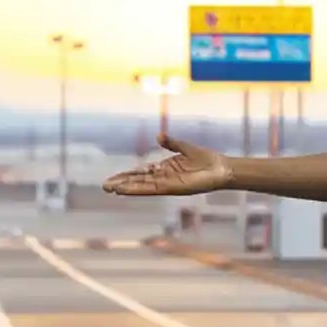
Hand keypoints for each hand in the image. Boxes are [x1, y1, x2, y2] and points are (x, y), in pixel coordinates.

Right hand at [102, 134, 231, 195]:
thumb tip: (158, 136)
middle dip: (122, 183)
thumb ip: (171, 143)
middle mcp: (163, 178)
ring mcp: (167, 183)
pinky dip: (139, 189)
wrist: (221, 168)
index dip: (127, 175)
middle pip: (138, 181)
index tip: (114, 179)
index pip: (141, 172)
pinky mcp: (172, 187)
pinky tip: (128, 190)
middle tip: (105, 186)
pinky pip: (152, 188)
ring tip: (111, 189)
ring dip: (126, 188)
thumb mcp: (185, 147)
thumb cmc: (206, 159)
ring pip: (142, 186)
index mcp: (165, 169)